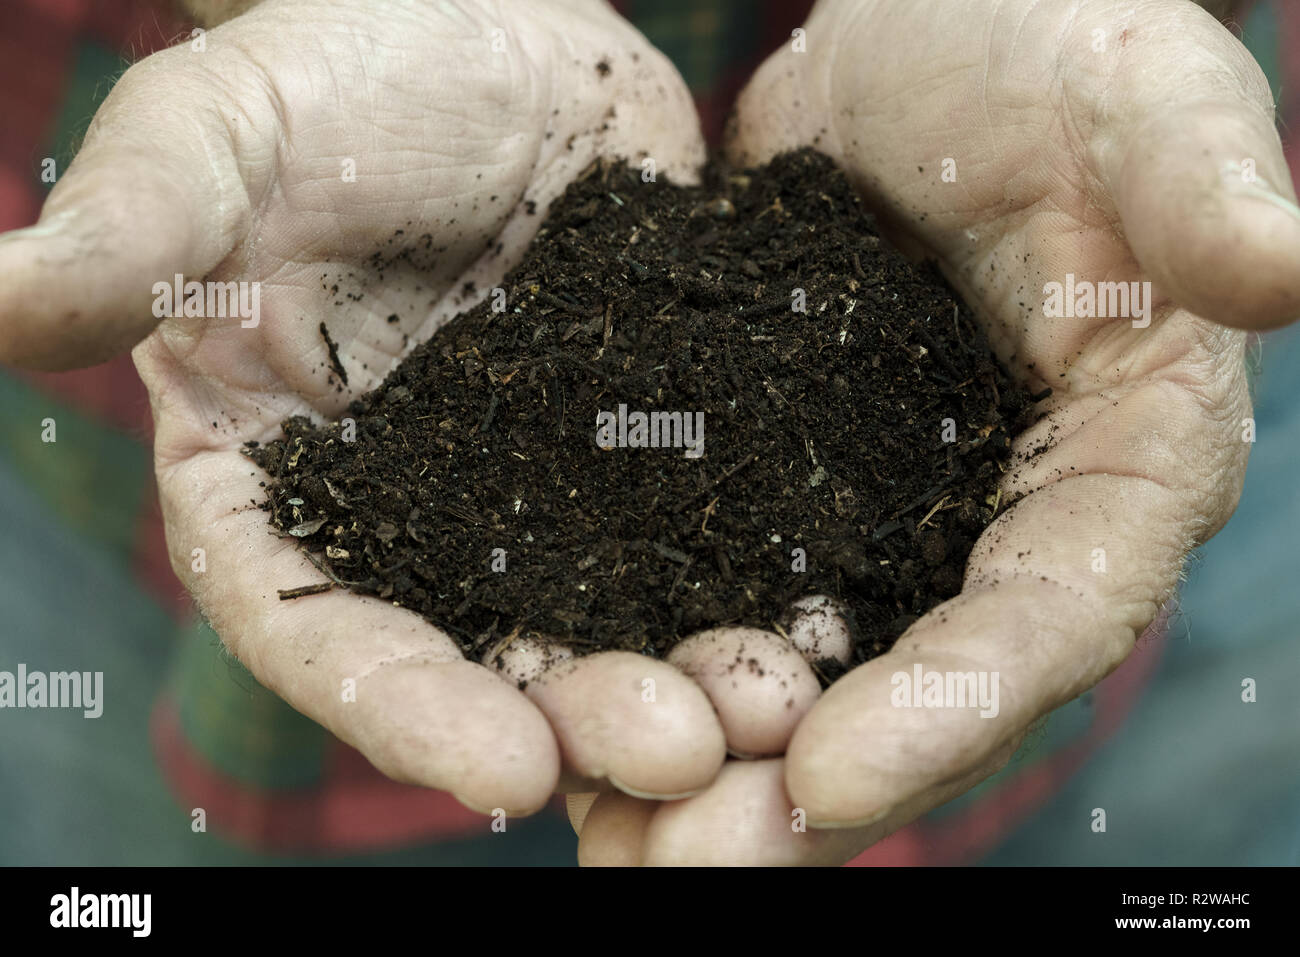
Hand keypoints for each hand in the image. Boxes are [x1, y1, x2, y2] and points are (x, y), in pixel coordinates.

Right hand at [0, 0, 736, 815]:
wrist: (492, 29)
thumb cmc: (335, 70)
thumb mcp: (222, 139)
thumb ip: (130, 234)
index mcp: (286, 476)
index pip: (321, 618)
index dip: (399, 702)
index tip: (504, 769)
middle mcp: (415, 511)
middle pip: (483, 649)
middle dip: (574, 713)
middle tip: (676, 752)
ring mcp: (539, 485)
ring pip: (607, 612)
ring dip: (683, 676)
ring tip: (768, 708)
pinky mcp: (645, 442)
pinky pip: (706, 527)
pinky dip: (757, 582)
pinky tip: (830, 618)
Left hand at [569, 0, 1292, 863]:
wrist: (910, 47)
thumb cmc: (1043, 55)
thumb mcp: (1128, 91)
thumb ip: (1197, 179)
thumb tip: (1288, 263)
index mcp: (1112, 467)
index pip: (1046, 618)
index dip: (951, 709)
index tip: (829, 783)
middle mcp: (986, 528)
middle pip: (906, 694)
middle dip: (793, 792)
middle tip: (673, 868)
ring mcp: (866, 519)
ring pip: (792, 674)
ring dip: (697, 767)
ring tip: (602, 842)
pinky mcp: (761, 485)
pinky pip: (699, 593)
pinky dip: (634, 662)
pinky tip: (546, 723)